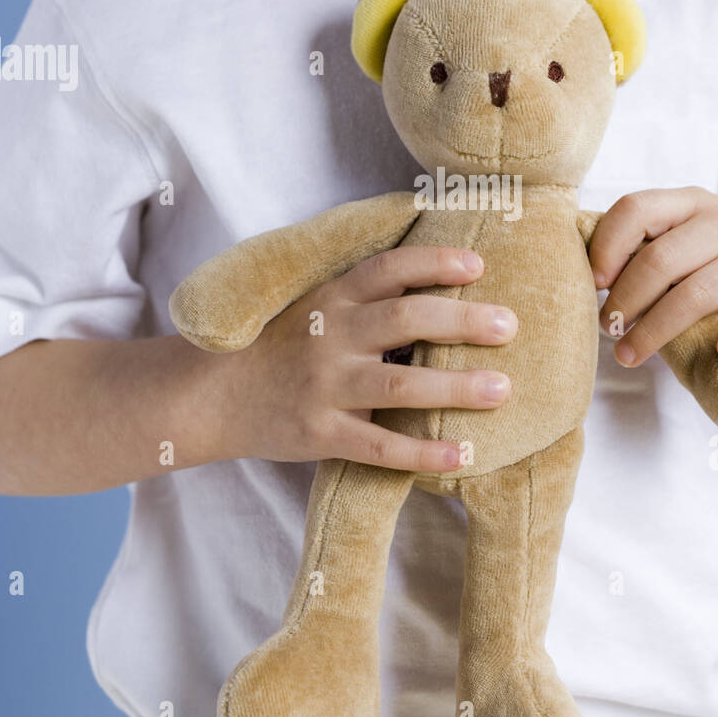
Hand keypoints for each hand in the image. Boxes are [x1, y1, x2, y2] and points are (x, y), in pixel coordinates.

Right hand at [216, 247, 516, 472]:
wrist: (207, 395)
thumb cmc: (276, 345)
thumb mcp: (311, 304)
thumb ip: (363, 295)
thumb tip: (439, 281)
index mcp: (332, 298)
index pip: (388, 268)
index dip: (434, 262)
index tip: (479, 265)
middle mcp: (331, 336)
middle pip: (406, 319)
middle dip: (463, 320)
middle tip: (510, 325)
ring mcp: (325, 386)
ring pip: (401, 385)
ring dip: (456, 387)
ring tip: (503, 388)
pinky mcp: (319, 433)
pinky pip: (379, 447)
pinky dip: (422, 453)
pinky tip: (461, 454)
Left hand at [589, 186, 717, 367]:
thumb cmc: (713, 262)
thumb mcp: (683, 239)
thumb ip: (642, 247)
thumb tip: (577, 275)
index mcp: (690, 203)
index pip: (636, 209)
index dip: (606, 245)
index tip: (593, 282)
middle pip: (660, 260)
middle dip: (624, 300)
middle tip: (606, 329)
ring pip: (695, 295)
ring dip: (654, 331)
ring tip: (627, 355)